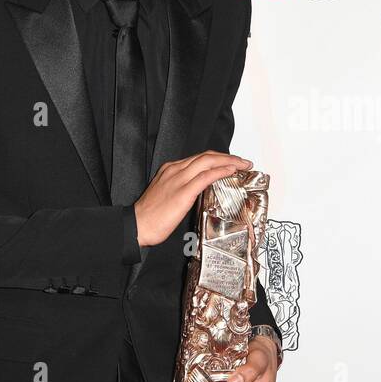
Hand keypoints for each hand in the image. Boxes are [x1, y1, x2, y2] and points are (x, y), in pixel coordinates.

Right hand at [134, 150, 252, 246]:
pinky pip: (206, 176)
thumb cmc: (150, 215)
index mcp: (171, 169)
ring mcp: (179, 179)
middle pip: (206, 156)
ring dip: (229, 161)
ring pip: (208, 162)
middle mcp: (175, 170)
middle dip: (228, 156)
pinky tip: (231, 171)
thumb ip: (182, 188)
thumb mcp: (167, 194)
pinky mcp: (183, 192)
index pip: (199, 158)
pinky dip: (221, 171)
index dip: (218, 158)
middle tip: (243, 162)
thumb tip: (200, 191)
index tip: (231, 162)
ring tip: (243, 165)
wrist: (136, 225)